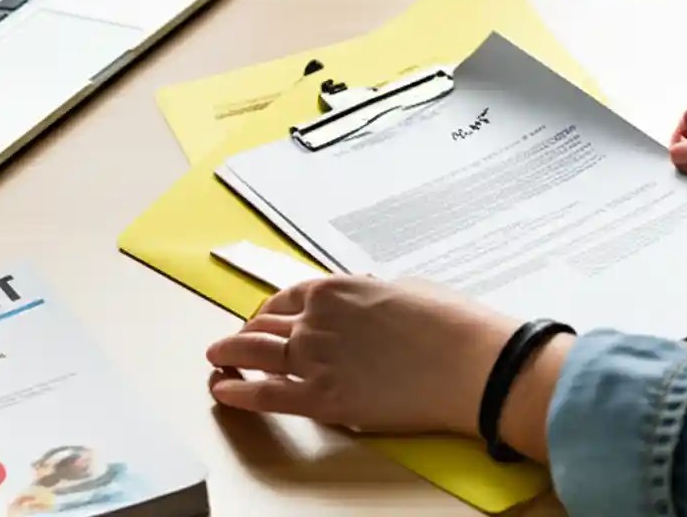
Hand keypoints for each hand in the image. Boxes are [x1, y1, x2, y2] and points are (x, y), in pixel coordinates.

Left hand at [205, 276, 573, 462]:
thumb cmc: (449, 325)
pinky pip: (266, 395)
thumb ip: (369, 299)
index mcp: (335, 289)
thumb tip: (364, 308)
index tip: (263, 320)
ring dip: (228, 356)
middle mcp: (316, 320)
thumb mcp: (403, 291)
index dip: (269, 312)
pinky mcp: (322, 398)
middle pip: (264, 325)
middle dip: (244, 334)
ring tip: (215, 360)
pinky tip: (223, 392)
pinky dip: (238, 393)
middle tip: (232, 342)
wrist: (471, 362)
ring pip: (253, 354)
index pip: (286, 300)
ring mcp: (314, 358)